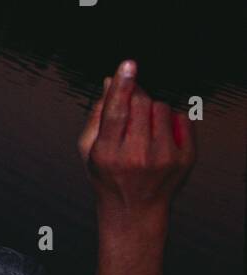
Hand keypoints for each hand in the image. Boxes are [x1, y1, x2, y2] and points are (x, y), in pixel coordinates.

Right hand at [77, 60, 194, 221]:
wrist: (135, 209)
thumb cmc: (106, 174)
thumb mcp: (88, 149)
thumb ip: (97, 114)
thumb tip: (110, 81)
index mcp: (107, 153)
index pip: (115, 112)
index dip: (122, 86)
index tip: (128, 65)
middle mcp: (137, 156)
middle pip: (141, 103)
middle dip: (135, 98)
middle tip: (130, 107)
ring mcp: (164, 158)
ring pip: (161, 107)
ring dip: (151, 110)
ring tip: (143, 129)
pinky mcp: (185, 159)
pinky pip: (181, 118)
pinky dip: (170, 120)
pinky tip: (160, 137)